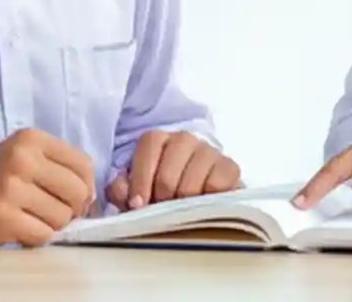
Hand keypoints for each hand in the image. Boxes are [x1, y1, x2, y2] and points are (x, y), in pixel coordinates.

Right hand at [0, 128, 95, 246]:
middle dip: (73, 208)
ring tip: (32, 216)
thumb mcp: (25, 156)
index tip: (74, 197)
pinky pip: (43, 234)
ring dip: (52, 224)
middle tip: (54, 210)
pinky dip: (37, 236)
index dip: (86, 186)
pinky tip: (20, 226)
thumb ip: (60, 168)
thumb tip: (92, 198)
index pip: (83, 164)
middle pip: (77, 191)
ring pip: (62, 216)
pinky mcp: (2, 216)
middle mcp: (22, 159)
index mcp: (32, 139)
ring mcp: (10, 187)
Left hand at [105, 130, 240, 210]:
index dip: (140, 178)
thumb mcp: (136, 191)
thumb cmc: (162, 193)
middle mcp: (185, 139)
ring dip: (183, 202)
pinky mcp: (229, 167)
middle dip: (162, 197)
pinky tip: (203, 205)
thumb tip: (123, 191)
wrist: (198, 200)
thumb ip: (122, 190)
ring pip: (191, 181)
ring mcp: (209, 152)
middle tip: (162, 210)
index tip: (137, 204)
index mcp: (159, 140)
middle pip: (168, 171)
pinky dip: (208, 198)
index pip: (150, 144)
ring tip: (181, 212)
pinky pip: (217, 183)